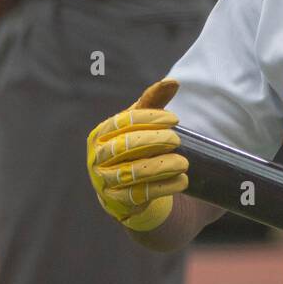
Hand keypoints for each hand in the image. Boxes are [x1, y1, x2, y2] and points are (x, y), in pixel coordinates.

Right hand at [86, 79, 189, 232]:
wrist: (129, 190)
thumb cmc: (136, 149)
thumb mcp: (142, 125)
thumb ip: (154, 102)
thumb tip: (173, 82)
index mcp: (102, 133)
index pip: (125, 121)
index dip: (151, 118)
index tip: (175, 119)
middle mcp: (98, 157)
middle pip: (127, 146)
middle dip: (155, 141)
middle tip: (178, 140)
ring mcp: (104, 181)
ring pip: (133, 172)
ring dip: (162, 166)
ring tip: (185, 163)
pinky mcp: (117, 201)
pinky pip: (141, 194)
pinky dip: (164, 187)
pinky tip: (182, 181)